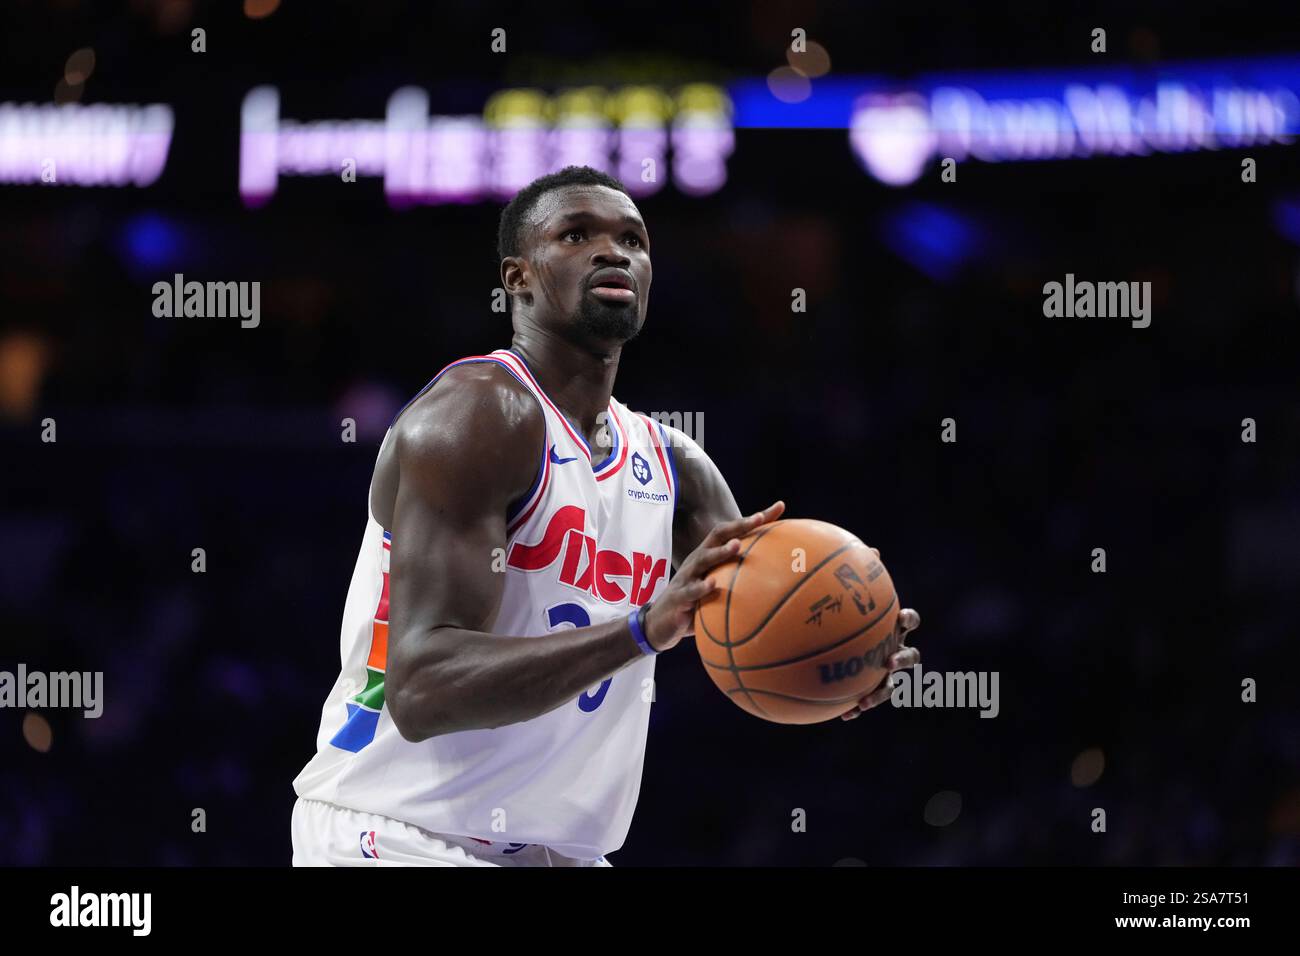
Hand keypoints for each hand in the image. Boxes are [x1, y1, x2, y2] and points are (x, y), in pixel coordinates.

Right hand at [642, 501, 785, 651]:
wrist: (660, 625)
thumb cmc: (694, 605)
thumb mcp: (716, 590)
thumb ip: (736, 583)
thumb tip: (775, 585)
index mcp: (709, 556)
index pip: (732, 532)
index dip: (752, 520)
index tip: (777, 508)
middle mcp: (697, 561)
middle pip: (717, 536)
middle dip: (738, 526)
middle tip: (758, 519)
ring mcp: (686, 577)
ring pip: (703, 559)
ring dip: (721, 552)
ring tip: (737, 546)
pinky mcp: (679, 596)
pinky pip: (691, 590)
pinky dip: (702, 587)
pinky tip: (714, 585)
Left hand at [840, 601, 920, 720]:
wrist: (835, 651)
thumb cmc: (839, 623)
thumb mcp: (838, 612)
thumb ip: (834, 604)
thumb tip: (813, 587)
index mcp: (892, 630)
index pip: (910, 621)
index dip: (909, 619)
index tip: (900, 618)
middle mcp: (894, 651)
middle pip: (911, 656)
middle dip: (904, 659)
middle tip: (889, 662)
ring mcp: (885, 673)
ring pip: (893, 686)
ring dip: (882, 694)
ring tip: (866, 702)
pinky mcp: (874, 689)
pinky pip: (869, 700)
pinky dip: (858, 708)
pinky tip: (845, 715)